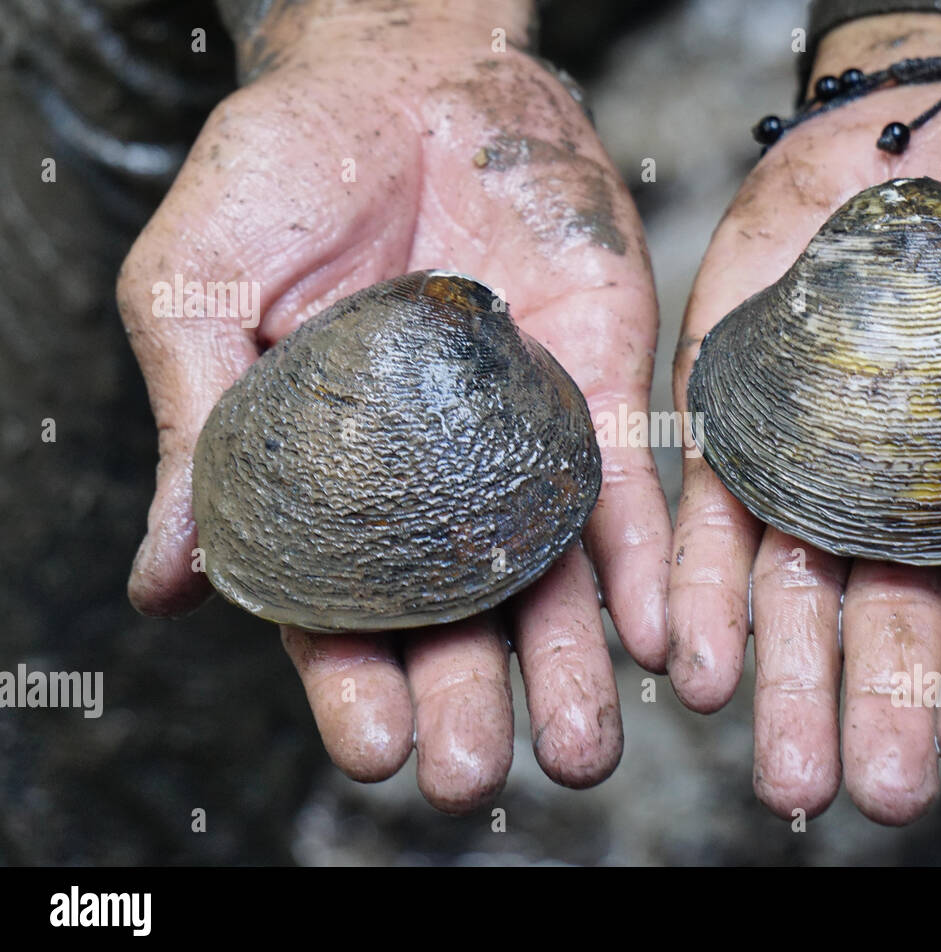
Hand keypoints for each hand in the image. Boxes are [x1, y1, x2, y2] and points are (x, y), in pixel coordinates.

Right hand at [118, 1, 670, 811]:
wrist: (409, 75)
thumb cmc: (286, 167)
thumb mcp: (201, 287)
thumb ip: (198, 430)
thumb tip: (168, 587)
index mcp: (324, 477)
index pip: (336, 607)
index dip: (349, 682)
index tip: (371, 749)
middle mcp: (429, 482)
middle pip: (452, 617)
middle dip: (465, 699)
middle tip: (472, 775)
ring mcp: (519, 444)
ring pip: (549, 580)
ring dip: (569, 667)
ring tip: (581, 749)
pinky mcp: (597, 392)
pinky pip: (628, 493)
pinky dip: (644, 568)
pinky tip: (659, 640)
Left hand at [668, 14, 940, 823]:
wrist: (939, 125)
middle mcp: (899, 499)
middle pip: (885, 619)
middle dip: (875, 707)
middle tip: (867, 791)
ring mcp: (810, 460)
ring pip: (791, 589)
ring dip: (784, 681)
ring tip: (781, 771)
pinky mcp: (734, 414)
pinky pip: (709, 511)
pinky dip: (701, 589)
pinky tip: (695, 664)